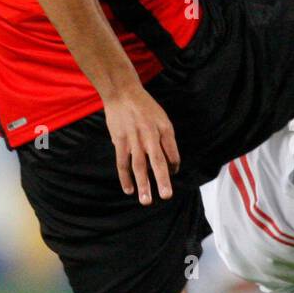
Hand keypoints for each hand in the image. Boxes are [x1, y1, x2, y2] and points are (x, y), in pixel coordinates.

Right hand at [103, 85, 179, 204]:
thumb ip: (166, 140)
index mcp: (164, 130)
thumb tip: (170, 162)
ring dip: (142, 184)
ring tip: (145, 200)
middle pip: (157, 161)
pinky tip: (129, 189)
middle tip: (166, 196)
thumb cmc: (145, 107)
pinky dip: (125, 177)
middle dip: (162, 180)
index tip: (173, 173)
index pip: (172, 154)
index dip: (174, 167)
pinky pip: (122, 163)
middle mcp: (150, 136)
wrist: (122, 92)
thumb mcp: (162, 119)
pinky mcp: (120, 141)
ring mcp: (134, 139)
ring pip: (139, 166)